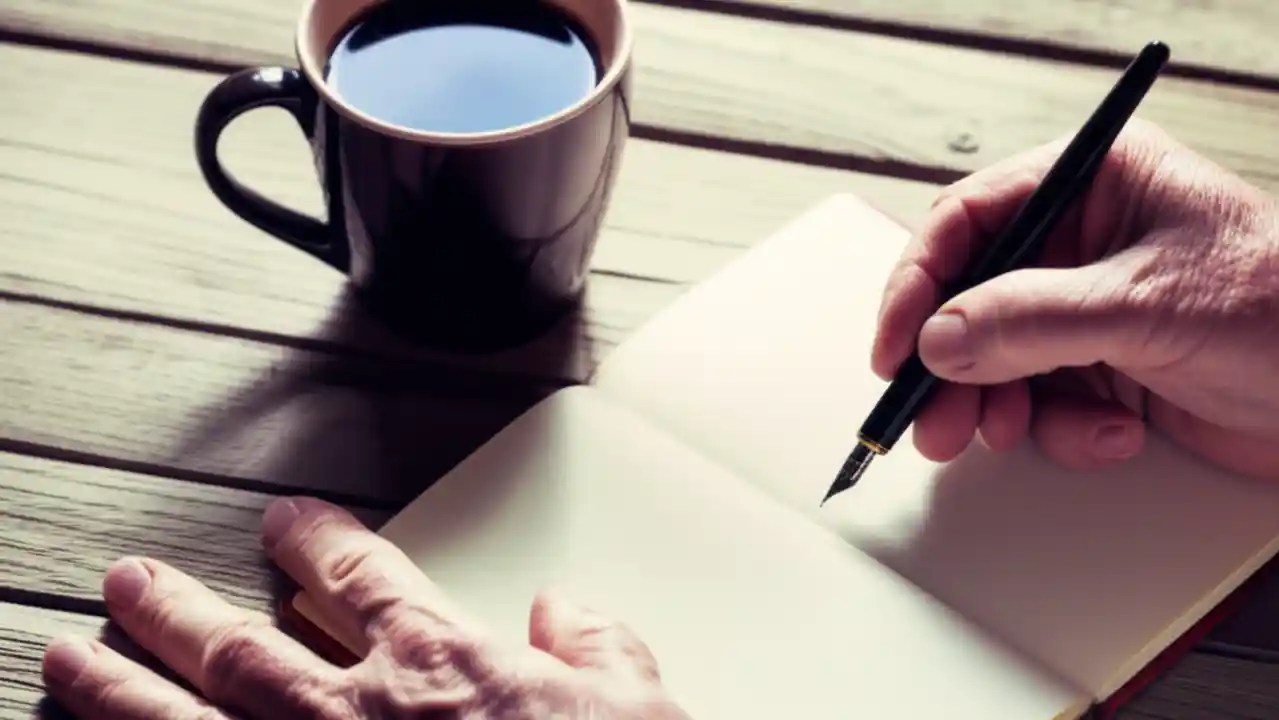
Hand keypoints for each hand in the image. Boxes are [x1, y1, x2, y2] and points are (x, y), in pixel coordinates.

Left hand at [42, 497, 689, 718]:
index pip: (361, 576)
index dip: (316, 542)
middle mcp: (363, 715)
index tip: (288, 525)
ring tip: (70, 660)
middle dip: (177, 610)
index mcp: (441, 664)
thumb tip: (570, 609)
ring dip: (122, 690)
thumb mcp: (636, 704)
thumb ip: (598, 643)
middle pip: (243, 648)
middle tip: (129, 581)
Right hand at [873, 119, 1278, 478]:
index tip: (896, 347)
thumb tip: (938, 339)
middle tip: (933, 418)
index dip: (919, 283)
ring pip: (994, 358)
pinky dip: (1061, 430)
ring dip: (990, 404)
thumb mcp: (1148, 305)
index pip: (967, 219)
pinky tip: (1111, 434)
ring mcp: (1089, 308)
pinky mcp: (1103, 369)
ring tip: (997, 434)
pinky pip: (1040, 401)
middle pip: (969, 296)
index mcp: (1093, 183)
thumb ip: (1031, 320)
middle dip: (949, 363)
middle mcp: (1082, 241)